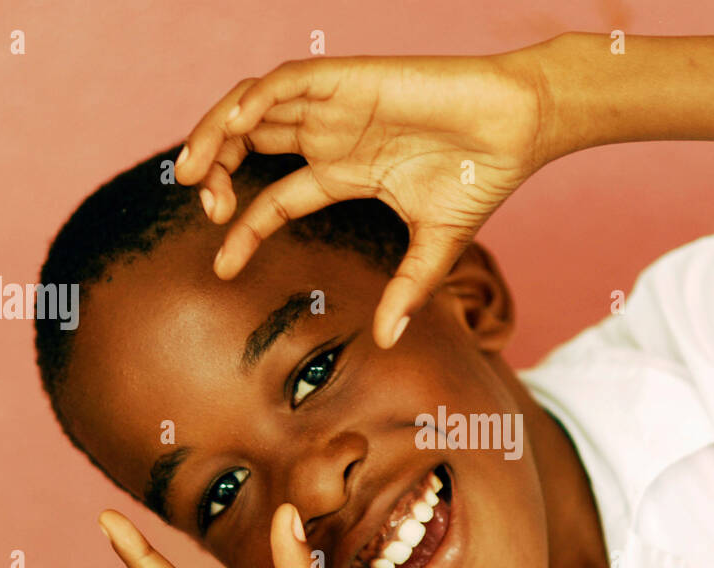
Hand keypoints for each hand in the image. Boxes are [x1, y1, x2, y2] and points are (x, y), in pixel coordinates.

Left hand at [173, 41, 553, 346]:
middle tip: (207, 210)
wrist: (522, 127)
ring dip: (216, 132)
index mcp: (345, 171)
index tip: (223, 268)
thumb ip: (408, 290)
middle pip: (249, 145)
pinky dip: (255, 98)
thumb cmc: (483, 175)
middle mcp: (332, 135)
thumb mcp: (437, 246)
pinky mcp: (353, 79)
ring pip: (254, 108)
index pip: (276, 201)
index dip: (245, 230)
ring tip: (192, 170)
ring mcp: (339, 105)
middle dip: (215, 171)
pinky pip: (288, 82)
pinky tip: (234, 126)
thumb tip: (388, 342)